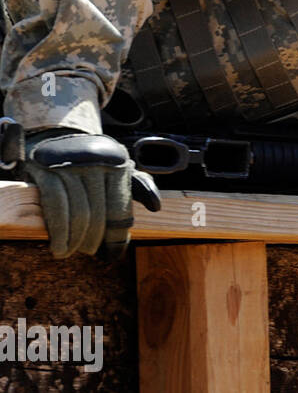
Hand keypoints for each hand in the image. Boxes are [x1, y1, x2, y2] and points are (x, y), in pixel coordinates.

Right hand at [20, 128, 162, 259]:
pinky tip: (59, 245)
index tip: (114, 253)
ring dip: (74, 240)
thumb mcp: (118, 168)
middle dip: (94, 240)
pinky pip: (55, 206)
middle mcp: (97, 163)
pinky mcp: (46, 169)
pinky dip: (58, 231)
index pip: (120, 209)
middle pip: (98, 214)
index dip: (118, 236)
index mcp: (119, 164)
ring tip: (70, 252)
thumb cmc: (93, 162)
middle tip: (89, 252)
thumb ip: (139, 187)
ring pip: (77, 213)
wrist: (56, 138)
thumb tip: (156, 206)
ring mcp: (70, 165)